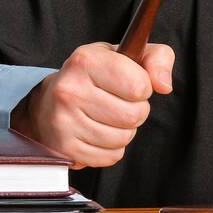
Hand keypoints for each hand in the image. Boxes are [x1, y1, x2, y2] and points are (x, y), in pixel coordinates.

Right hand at [10, 40, 174, 169]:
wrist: (48, 102)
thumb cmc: (94, 76)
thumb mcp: (125, 55)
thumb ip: (157, 58)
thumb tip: (164, 85)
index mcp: (86, 60)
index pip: (139, 86)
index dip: (143, 87)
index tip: (130, 84)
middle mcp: (70, 90)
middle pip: (134, 115)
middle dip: (135, 111)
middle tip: (118, 102)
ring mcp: (64, 122)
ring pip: (123, 138)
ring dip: (124, 130)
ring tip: (106, 117)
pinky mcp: (64, 149)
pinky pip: (110, 157)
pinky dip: (111, 148)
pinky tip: (96, 133)